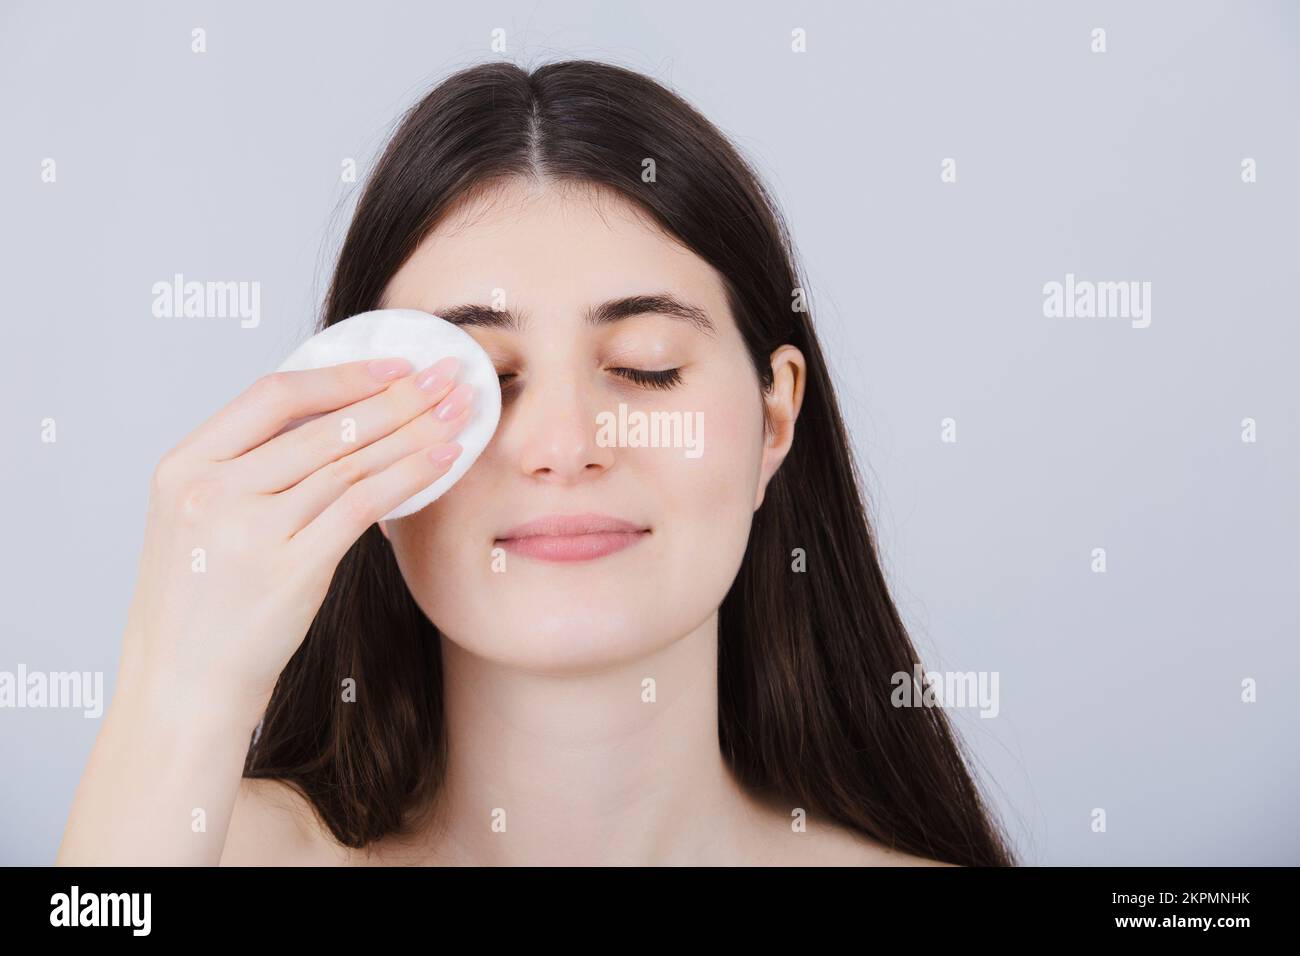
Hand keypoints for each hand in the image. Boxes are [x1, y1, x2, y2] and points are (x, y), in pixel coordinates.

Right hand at [118, 355, 474, 726]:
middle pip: (323, 427)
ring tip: (459, 411)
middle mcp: (212, 492)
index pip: (273, 396)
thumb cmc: (202, 600)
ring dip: (414, 431)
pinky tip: (443, 458)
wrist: (184, 683)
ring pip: (350, 462)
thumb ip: (250, 466)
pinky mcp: (290, 570)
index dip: (342, 375)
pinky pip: (364, 506)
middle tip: (449, 376)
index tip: (395, 366)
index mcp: (184, 466)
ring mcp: (249, 531)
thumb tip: (338, 415)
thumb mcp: (199, 517)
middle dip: (397, 397)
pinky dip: (410, 476)